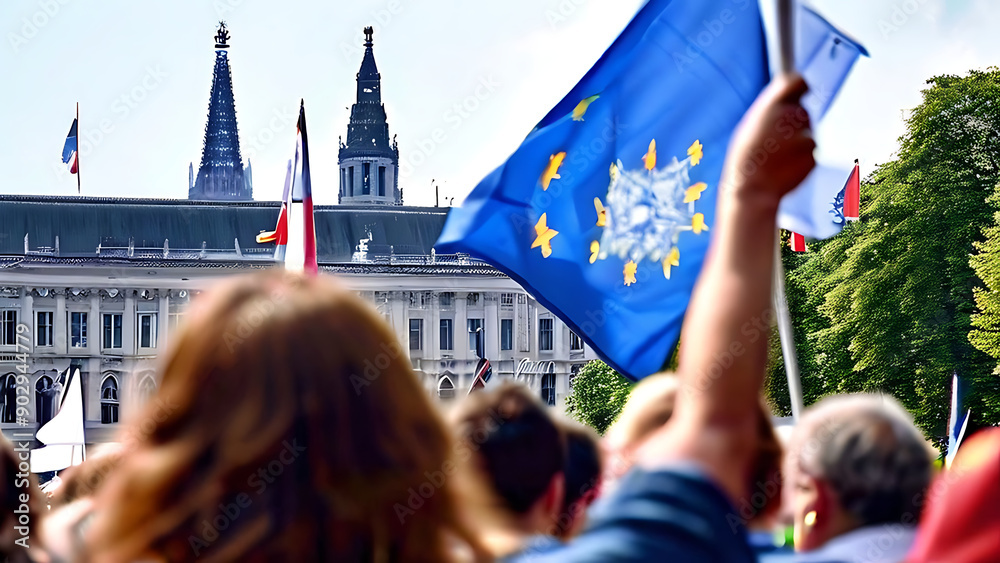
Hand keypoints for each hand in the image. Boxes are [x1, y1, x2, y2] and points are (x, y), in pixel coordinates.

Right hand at [721, 73, 814, 202]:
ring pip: (806, 132)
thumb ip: (770, 110)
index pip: (797, 82)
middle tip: (775, 139)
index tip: (799, 89)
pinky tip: (783, 166)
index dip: (799, 85)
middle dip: (793, 122)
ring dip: (795, 141)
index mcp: (772, 106)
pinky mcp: (813, 154)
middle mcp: (791, 116)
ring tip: (775, 156)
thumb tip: (784, 99)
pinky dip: (799, 158)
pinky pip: (809, 152)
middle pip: (801, 112)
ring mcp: (805, 135)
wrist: (753, 189)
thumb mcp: (750, 126)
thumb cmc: (746, 159)